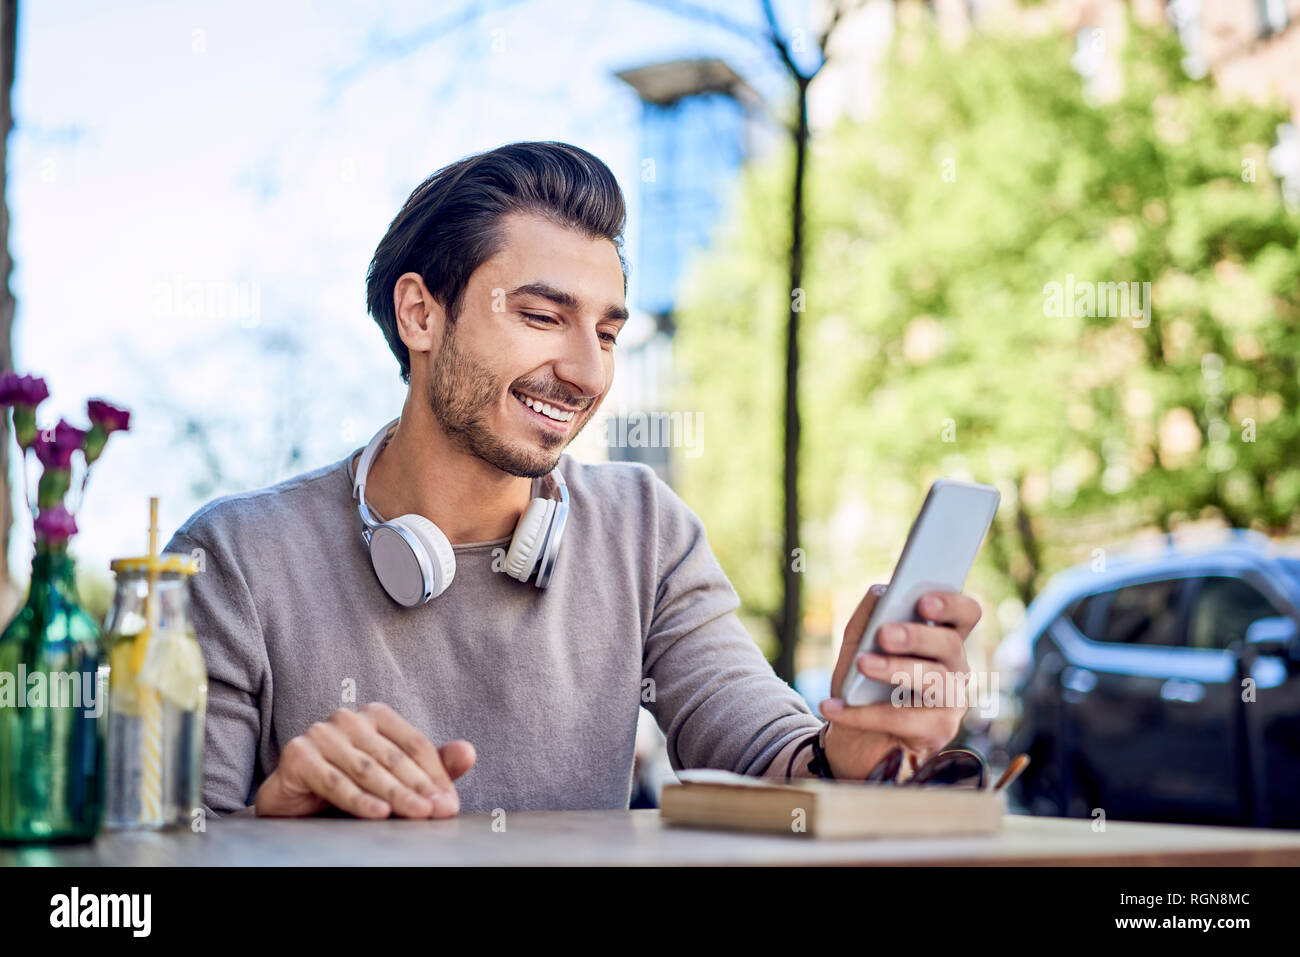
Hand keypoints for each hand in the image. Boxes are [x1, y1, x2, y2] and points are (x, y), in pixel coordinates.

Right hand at [254, 701, 475, 818]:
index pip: (415, 745)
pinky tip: (379, 814)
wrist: (293, 805)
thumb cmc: (349, 787)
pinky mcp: (297, 754)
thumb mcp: (394, 778)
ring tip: (418, 814)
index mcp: (375, 715)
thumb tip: (469, 752)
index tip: (450, 804)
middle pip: (393, 757)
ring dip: (396, 795)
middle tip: (440, 813)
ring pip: (367, 769)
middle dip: (420, 788)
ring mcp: (321, 733)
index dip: (436, 776)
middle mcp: (347, 718)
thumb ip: (431, 766)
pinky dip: (358, 800)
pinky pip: (335, 782)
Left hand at [818, 584, 981, 779]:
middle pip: (949, 645)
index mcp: (941, 640)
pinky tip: (833, 707)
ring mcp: (951, 702)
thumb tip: (880, 592)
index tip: (923, 601)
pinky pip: (902, 718)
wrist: (854, 741)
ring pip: (933, 679)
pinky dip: (862, 713)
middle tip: (884, 634)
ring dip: (894, 670)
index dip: (951, 604)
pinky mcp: (938, 732)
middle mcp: (955, 669)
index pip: (965, 614)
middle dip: (917, 636)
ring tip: (861, 665)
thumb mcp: (858, 649)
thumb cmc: (863, 688)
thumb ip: (868, 619)